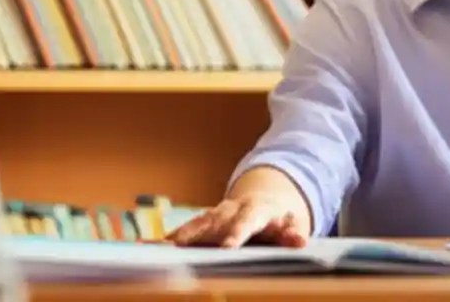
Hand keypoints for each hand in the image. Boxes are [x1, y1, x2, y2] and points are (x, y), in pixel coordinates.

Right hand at [165, 196, 308, 247]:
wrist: (263, 199)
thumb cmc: (279, 219)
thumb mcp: (292, 224)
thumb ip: (293, 233)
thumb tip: (300, 241)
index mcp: (254, 210)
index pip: (245, 222)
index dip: (235, 234)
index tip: (227, 248)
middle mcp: (230, 210)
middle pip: (211, 223)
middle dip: (194, 236)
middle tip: (177, 249)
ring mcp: (214, 215)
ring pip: (193, 226)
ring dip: (175, 237)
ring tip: (156, 249)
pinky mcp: (202, 223)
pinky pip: (184, 232)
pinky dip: (168, 240)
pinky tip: (149, 248)